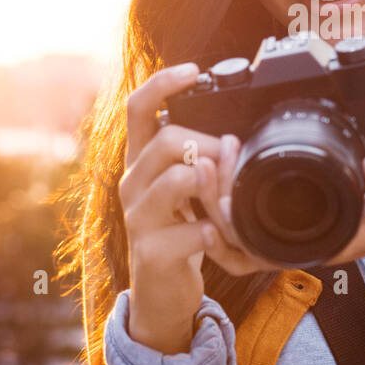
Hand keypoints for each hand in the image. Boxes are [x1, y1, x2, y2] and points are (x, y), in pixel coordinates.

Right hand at [118, 62, 233, 354]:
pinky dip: (215, 232)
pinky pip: (192, 231)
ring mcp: (137, 218)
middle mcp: (132, 183)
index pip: (139, 108)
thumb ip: (198, 160)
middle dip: (210, 145)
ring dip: (213, 186)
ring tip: (227, 200)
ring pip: (177, 181)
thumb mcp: (183, 190)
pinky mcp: (150, 251)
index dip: (163, 83)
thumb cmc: (179, 233)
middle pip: (167, 140)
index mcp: (140, 162)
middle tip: (231, 163)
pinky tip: (220, 238)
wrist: (161, 294)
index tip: (194, 71)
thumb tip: (232, 138)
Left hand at [199, 147, 364, 275]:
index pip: (259, 249)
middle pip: (236, 236)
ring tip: (211, 155)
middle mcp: (297, 244)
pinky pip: (247, 218)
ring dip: (217, 196)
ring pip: (235, 229)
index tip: (219, 193)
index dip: (232, 228)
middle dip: (214, 199)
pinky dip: (230, 199)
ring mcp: (290, 234)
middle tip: (206, 159)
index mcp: (318, 246)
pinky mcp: (289, 219)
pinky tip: (224, 167)